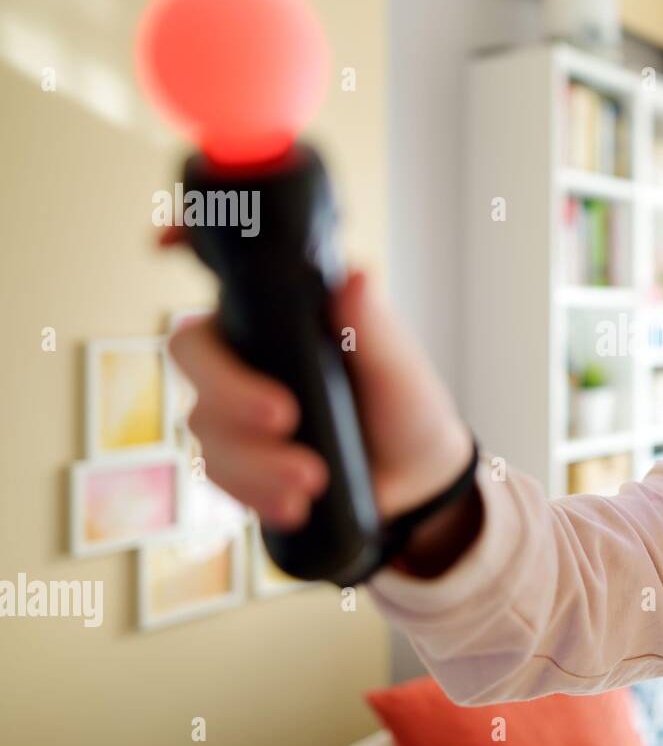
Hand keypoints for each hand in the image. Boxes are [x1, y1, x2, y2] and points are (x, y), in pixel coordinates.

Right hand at [167, 262, 470, 530]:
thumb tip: (357, 277)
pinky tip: (296, 505)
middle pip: (191, 351)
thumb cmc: (405, 407)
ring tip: (315, 480)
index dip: (183, 240)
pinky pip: (218, 474)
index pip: (224, 270)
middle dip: (230, 390)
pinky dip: (256, 493)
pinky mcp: (237, 460)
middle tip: (283, 417)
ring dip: (256, 460)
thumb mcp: (399, 368)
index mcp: (283, 311)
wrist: (414, 483)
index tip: (165, 241)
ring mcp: (233, 406)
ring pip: (203, 424)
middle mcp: (248, 352)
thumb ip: (372, 325)